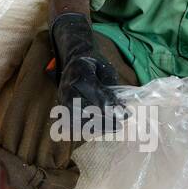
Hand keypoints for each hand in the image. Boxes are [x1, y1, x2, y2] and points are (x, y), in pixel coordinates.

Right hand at [50, 12, 126, 130]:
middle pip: (81, 108)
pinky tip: (102, 129)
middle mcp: (67, 85)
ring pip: (74, 118)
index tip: (125, 113)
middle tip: (119, 125)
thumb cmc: (94, 64)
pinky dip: (86, 128)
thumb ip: (112, 87)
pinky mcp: (62, 106)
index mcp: (79, 70)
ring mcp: (62, 97)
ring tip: (111, 128)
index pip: (94, 91)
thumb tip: (121, 109)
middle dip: (102, 120)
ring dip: (94, 127)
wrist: (75, 59)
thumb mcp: (106, 68)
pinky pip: (72, 122)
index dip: (110, 104)